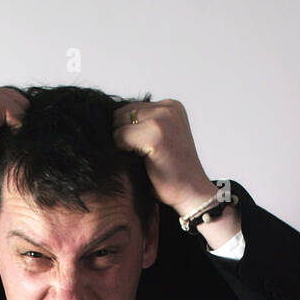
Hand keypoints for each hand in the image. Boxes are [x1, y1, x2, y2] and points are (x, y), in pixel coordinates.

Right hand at [0, 81, 28, 201]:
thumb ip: (5, 124)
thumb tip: (32, 125)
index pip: (13, 99)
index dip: (19, 121)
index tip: (16, 139)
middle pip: (19, 100)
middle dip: (21, 123)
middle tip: (12, 144)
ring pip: (20, 107)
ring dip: (19, 129)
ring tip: (6, 146)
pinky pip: (17, 114)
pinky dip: (16, 132)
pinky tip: (4, 145)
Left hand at [111, 98, 215, 216]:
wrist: (191, 193)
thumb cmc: (173, 173)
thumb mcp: (161, 139)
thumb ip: (142, 125)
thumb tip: (108, 121)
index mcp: (171, 106)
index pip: (130, 107)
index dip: (127, 130)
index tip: (139, 149)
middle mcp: (168, 108)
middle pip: (122, 113)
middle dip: (122, 135)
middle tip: (138, 156)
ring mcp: (162, 119)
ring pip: (118, 123)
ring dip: (122, 143)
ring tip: (141, 159)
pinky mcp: (155, 134)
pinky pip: (119, 136)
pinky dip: (122, 151)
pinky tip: (140, 162)